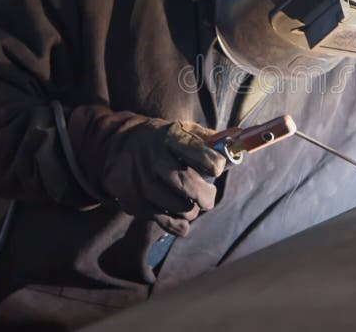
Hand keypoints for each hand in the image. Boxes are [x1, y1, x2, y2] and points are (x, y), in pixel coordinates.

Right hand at [73, 110, 225, 236]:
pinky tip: (183, 221)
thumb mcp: (181, 129)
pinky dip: (178, 225)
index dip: (214, 165)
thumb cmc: (160, 139)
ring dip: (191, 211)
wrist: (117, 145)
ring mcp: (140, 180)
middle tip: (209, 199)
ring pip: (176, 206)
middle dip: (205, 196)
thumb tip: (238, 140)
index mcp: (169, 136)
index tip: (217, 170)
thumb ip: (208, 139)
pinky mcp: (132, 199)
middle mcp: (153, 157)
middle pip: (186, 185)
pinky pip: (162, 220)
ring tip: (192, 205)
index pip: (198, 153)